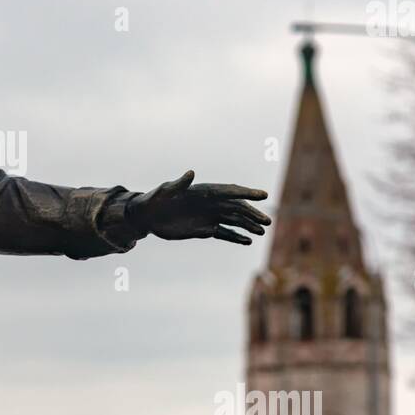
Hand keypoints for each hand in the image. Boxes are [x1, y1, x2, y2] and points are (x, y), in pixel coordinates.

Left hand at [126, 170, 270, 244]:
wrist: (147, 216)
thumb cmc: (154, 199)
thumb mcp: (165, 191)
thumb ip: (179, 184)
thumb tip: (190, 172)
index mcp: (203, 192)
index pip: (229, 191)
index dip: (246, 192)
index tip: (263, 195)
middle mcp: (210, 204)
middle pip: (236, 208)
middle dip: (252, 214)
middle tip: (267, 222)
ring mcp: (208, 216)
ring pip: (234, 220)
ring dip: (248, 226)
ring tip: (262, 232)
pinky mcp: (204, 228)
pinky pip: (224, 233)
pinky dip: (236, 237)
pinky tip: (247, 241)